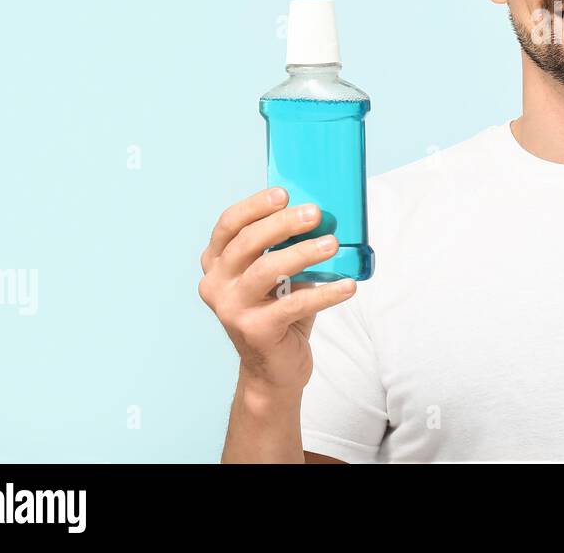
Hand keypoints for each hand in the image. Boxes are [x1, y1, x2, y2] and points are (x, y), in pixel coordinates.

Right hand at [198, 187, 356, 394]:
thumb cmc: (279, 312)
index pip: (229, 225)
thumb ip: (286, 247)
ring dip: (303, 253)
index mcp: (217, 263)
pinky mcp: (254, 331)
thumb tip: (321, 214)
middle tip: (315, 213)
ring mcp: (231, 309)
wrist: (274, 370)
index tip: (284, 193)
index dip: (255, 206)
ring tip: (332, 244)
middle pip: (247, 243)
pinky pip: (293, 305)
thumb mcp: (279, 275)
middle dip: (282, 224)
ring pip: (266, 270)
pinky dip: (324, 293)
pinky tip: (347, 287)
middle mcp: (216, 284)